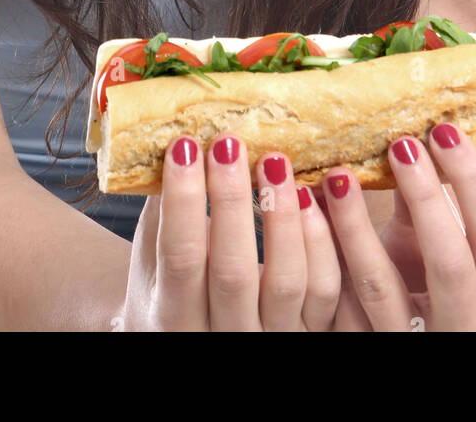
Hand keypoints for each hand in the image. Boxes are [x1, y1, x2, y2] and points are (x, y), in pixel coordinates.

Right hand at [119, 135, 341, 330]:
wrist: (199, 336)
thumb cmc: (172, 288)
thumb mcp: (151, 263)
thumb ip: (162, 212)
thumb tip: (173, 137)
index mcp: (174, 319)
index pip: (180, 259)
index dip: (183, 201)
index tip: (184, 144)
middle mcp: (224, 336)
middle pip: (233, 271)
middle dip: (231, 199)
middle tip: (230, 142)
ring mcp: (271, 338)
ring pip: (287, 281)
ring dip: (283, 215)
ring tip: (274, 161)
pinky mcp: (311, 332)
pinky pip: (324, 288)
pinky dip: (320, 240)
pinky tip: (309, 194)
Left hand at [316, 125, 475, 331]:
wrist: (408, 339)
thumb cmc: (426, 283)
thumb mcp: (437, 247)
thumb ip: (431, 201)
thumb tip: (416, 128)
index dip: (474, 181)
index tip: (444, 130)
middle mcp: (462, 326)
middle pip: (450, 262)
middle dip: (426, 197)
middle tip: (401, 143)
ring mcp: (409, 341)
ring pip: (380, 286)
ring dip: (355, 226)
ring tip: (337, 175)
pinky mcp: (364, 343)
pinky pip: (337, 304)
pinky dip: (320, 256)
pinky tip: (304, 211)